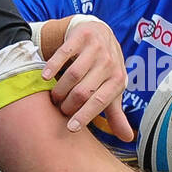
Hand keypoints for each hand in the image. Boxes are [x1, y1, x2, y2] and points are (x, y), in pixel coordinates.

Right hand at [43, 17, 133, 140]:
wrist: (102, 33)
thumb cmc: (105, 68)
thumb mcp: (112, 89)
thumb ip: (116, 114)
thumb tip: (127, 139)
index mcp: (118, 79)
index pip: (99, 102)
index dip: (84, 116)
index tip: (70, 128)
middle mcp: (109, 63)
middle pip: (84, 91)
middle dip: (69, 104)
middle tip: (60, 109)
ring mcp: (96, 48)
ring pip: (73, 74)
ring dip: (60, 89)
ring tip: (54, 97)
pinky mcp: (81, 36)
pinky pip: (64, 53)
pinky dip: (53, 66)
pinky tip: (45, 78)